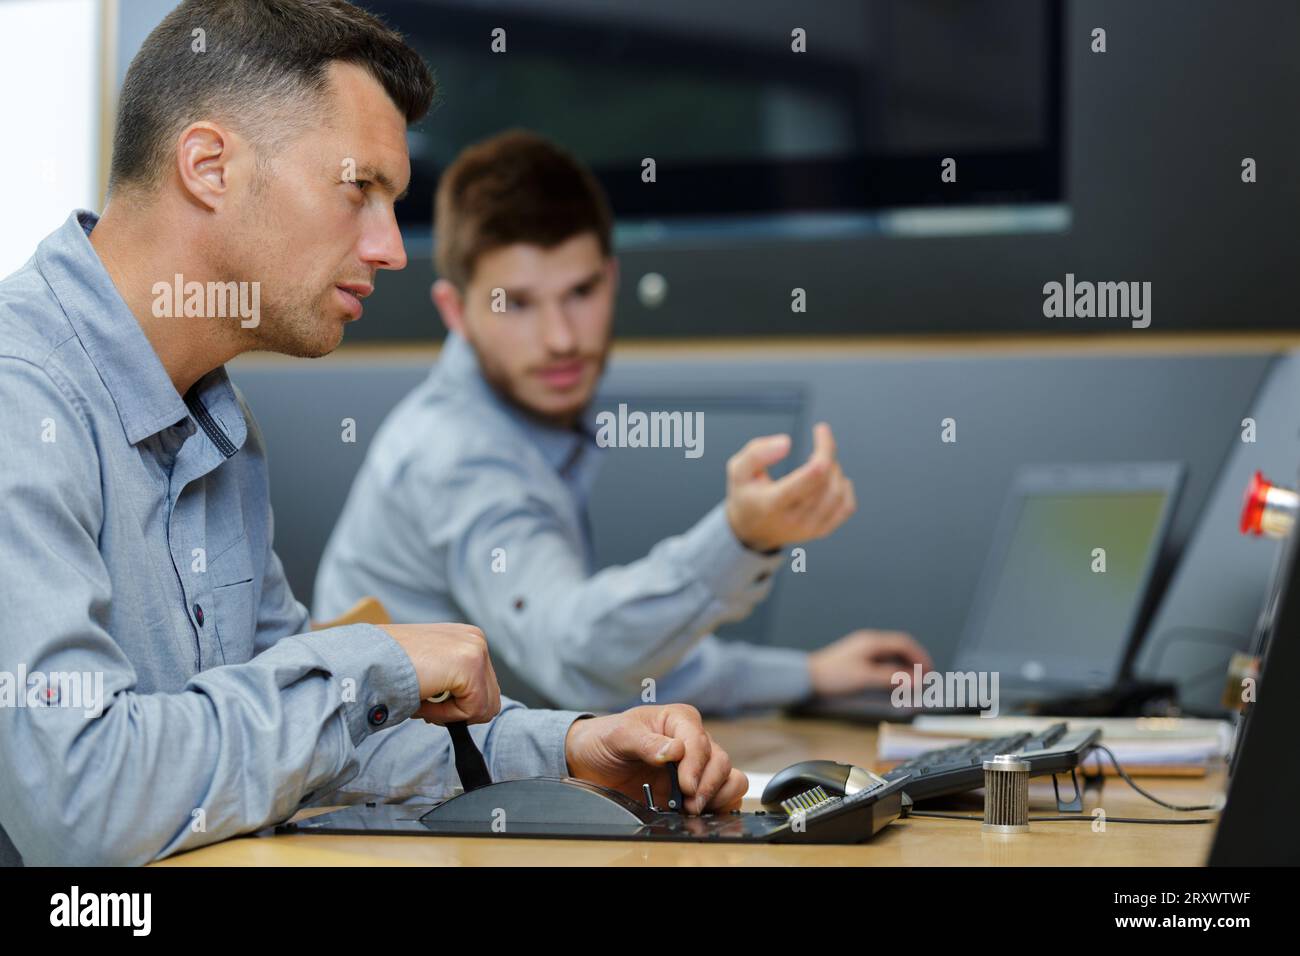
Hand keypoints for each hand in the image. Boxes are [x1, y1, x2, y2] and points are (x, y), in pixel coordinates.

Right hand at [378, 623, 501, 724]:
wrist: (366, 661)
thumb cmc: (387, 669)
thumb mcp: (431, 670)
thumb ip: (453, 681)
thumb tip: (473, 709)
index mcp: (466, 639)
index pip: (484, 689)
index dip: (456, 705)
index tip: (429, 697)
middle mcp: (475, 639)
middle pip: (490, 699)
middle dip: (457, 711)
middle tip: (425, 701)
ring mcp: (476, 649)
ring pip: (485, 708)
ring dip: (451, 713)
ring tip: (424, 698)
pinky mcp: (471, 664)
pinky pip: (473, 710)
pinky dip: (446, 714)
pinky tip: (424, 697)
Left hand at [564, 704, 746, 814]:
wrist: (590, 761)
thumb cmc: (605, 739)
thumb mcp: (619, 735)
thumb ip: (646, 742)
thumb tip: (675, 751)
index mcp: (679, 720)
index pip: (699, 741)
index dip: (696, 765)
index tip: (686, 786)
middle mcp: (694, 742)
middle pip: (720, 761)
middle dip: (707, 785)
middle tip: (689, 803)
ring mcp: (696, 767)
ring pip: (729, 778)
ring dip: (717, 795)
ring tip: (693, 809)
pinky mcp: (694, 790)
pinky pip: (723, 796)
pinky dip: (718, 806)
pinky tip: (698, 813)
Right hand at [724, 422, 855, 551]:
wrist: (750, 530)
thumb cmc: (747, 494)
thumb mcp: (738, 470)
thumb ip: (757, 453)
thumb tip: (787, 442)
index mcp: (773, 503)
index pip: (812, 475)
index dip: (823, 448)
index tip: (820, 429)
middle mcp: (794, 519)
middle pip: (826, 481)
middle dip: (827, 454)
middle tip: (819, 444)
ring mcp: (810, 528)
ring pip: (837, 492)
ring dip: (835, 469)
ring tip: (820, 462)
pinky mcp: (821, 531)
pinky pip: (846, 507)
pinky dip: (844, 488)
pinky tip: (832, 479)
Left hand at [808, 630, 933, 696]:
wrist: (807, 677)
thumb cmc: (834, 676)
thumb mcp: (866, 678)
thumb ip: (892, 678)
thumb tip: (916, 680)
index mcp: (872, 641)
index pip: (904, 643)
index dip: (920, 656)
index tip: (930, 671)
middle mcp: (869, 642)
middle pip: (900, 647)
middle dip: (915, 661)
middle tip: (925, 678)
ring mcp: (863, 649)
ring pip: (892, 654)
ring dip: (905, 666)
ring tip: (913, 681)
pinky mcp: (858, 658)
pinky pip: (883, 660)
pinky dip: (893, 669)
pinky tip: (895, 681)